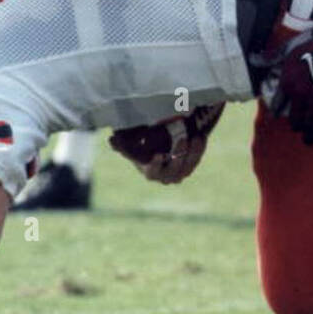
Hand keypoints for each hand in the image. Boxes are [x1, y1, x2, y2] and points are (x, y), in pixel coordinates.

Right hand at [109, 105, 223, 184]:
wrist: (159, 144)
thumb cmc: (141, 145)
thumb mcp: (130, 143)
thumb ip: (121, 143)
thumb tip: (112, 140)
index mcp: (149, 171)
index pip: (152, 172)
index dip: (155, 165)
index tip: (158, 155)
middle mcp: (165, 176)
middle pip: (174, 170)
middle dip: (179, 155)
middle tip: (182, 139)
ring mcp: (179, 172)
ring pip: (187, 166)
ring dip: (192, 153)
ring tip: (195, 137)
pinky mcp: (189, 165)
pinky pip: (195, 159)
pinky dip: (199, 149)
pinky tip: (200, 137)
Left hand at [266, 21, 312, 144]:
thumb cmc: (308, 45)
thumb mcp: (286, 49)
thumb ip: (270, 58)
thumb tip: (252, 58)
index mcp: (287, 83)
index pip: (277, 106)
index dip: (275, 112)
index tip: (275, 116)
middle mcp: (300, 95)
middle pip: (295, 120)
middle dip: (295, 124)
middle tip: (296, 126)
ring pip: (309, 124)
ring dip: (308, 132)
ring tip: (308, 138)